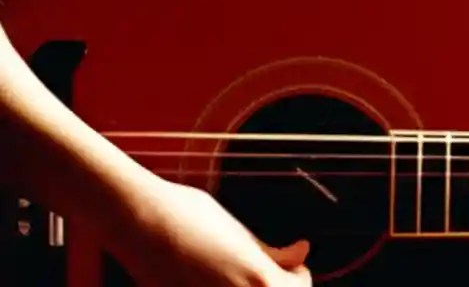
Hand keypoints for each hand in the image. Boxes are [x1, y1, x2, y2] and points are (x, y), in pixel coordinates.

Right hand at [112, 178, 311, 285]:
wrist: (137, 221)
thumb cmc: (189, 217)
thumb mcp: (240, 232)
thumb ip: (272, 253)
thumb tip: (302, 251)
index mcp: (260, 282)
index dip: (298, 278)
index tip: (293, 267)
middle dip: (276, 286)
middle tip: (270, 273)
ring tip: (237, 274)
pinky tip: (213, 280)